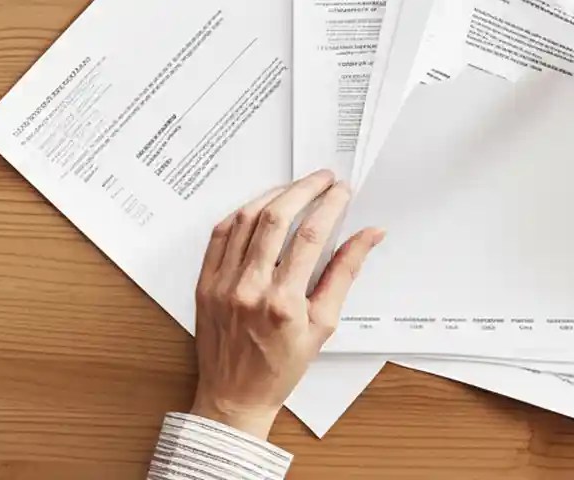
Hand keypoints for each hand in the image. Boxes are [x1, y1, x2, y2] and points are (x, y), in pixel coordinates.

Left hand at [190, 169, 383, 437]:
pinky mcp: (205, 283)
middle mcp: (250, 289)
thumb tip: (369, 235)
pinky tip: (260, 206)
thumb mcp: (324, 324)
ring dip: (273, 195)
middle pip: (277, 218)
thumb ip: (345, 273)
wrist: (234, 395)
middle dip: (304, 189)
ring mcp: (222, 284)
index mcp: (284, 303)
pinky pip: (220, 235)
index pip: (311, 236)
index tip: (341, 191)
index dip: (329, 205)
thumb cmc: (281, 367)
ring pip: (246, 219)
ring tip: (295, 187)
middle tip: (322, 178)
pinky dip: (242, 213)